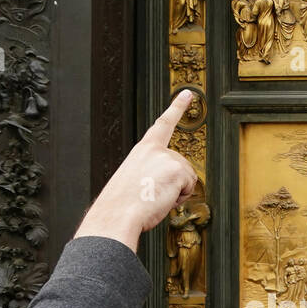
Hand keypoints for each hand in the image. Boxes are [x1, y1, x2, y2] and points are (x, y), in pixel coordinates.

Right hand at [75, 91, 198, 251]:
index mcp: (143, 150)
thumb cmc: (121, 205)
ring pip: (187, 178)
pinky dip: (179, 198)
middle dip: (174, 184)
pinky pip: (189, 188)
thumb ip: (152, 173)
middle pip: (182, 167)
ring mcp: (167, 158)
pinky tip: (162, 199)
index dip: (176, 108)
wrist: (117, 214)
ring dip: (175, 193)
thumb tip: (165, 186)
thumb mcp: (134, 181)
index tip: (187, 94)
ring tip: (153, 198)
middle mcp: (156, 149)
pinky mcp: (177, 170)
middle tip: (151, 195)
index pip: (162, 124)